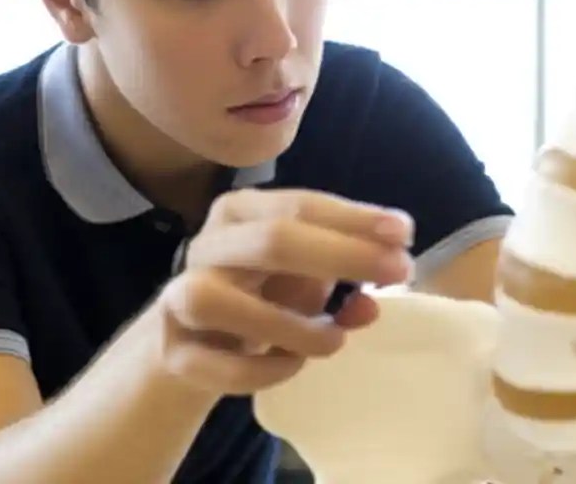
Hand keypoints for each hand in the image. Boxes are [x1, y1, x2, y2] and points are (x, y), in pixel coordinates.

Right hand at [152, 188, 414, 395]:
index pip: (299, 205)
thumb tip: (374, 298)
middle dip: (340, 255)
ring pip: (214, 299)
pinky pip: (210, 364)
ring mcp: (178, 298)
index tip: (404, 233)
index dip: (354, 218)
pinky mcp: (172, 352)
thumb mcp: (307, 275)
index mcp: (241, 212)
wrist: (196, 341)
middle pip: (269, 240)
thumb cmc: (263, 293)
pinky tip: (293, 366)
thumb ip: (344, 272)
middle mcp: (206, 245)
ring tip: (334, 340)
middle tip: (397, 273)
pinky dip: (260, 371)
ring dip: (287, 324)